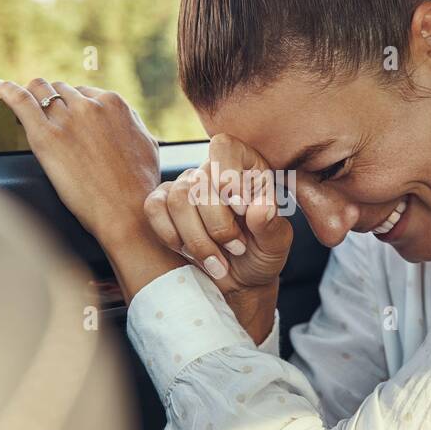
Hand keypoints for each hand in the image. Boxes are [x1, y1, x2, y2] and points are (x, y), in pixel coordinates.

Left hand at [0, 79, 159, 245]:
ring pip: (41, 90)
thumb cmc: (139, 185)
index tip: (66, 116)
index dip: (73, 105)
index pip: (84, 92)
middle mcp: (89, 105)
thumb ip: (131, 124)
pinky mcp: (45, 136)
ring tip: (24, 104)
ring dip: (34, 97)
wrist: (126, 211)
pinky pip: (20, 101)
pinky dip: (7, 90)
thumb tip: (122, 119)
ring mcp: (67, 119)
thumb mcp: (147, 143)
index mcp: (114, 104)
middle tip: (46, 118)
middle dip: (54, 102)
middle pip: (61, 90)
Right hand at [143, 133, 292, 295]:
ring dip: (197, 238)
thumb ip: (270, 225)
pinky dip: (171, 236)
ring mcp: (185, 187)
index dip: (228, 178)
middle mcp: (212, 171)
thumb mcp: (275, 245)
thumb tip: (260, 206)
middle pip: (200, 182)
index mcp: (246, 166)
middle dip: (219, 226)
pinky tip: (190, 253)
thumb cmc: (259, 256)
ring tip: (217, 261)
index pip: (224, 148)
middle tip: (237, 249)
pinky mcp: (163, 205)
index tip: (241, 212)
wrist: (238, 281)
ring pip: (178, 199)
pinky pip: (154, 209)